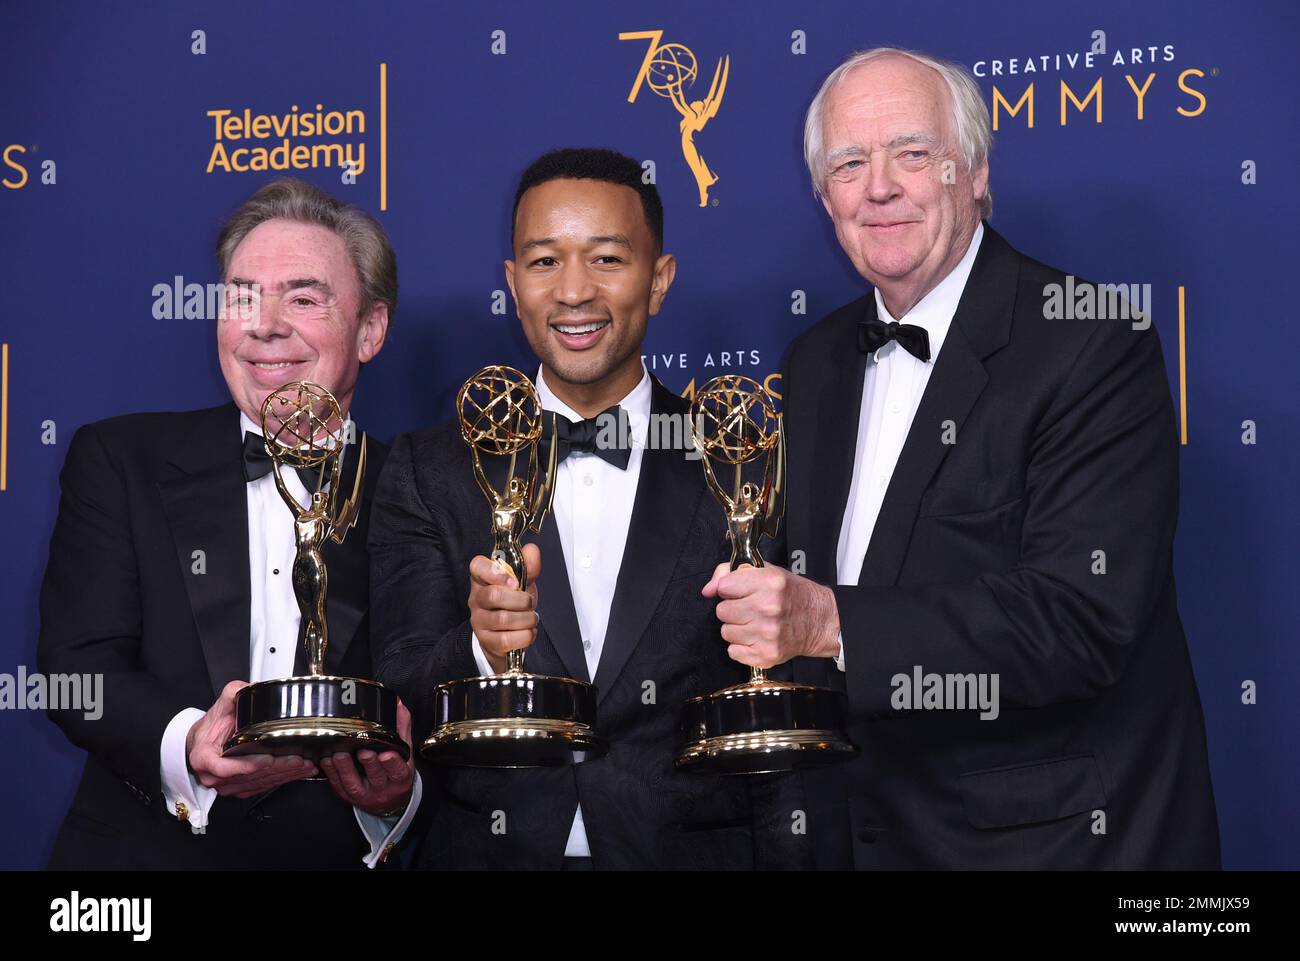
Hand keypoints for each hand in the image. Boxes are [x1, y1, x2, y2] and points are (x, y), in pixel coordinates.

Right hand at [186, 680, 317, 798]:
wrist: (201, 743)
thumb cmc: (209, 728)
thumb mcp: (220, 706)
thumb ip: (235, 694)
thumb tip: (253, 687)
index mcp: (204, 758)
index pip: (226, 767)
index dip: (249, 764)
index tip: (268, 758)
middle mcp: (214, 776)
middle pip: (249, 776)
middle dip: (278, 768)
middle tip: (299, 760)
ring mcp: (225, 785)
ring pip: (258, 783)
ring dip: (284, 775)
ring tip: (304, 766)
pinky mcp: (237, 789)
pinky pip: (260, 787)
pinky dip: (280, 780)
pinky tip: (295, 773)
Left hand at [320, 700, 415, 816]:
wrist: (389, 801)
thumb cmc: (395, 774)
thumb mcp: (405, 753)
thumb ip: (402, 728)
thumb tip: (398, 704)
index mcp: (399, 777)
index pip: (398, 771)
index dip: (392, 763)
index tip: (386, 754)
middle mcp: (383, 788)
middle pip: (376, 777)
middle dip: (369, 764)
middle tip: (362, 751)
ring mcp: (364, 794)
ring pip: (354, 783)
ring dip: (345, 769)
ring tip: (339, 755)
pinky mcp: (348, 796)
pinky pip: (338, 786)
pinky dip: (331, 774)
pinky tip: (327, 761)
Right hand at [468, 544, 540, 673]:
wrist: (506, 633)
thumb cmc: (513, 602)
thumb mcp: (522, 582)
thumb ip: (528, 566)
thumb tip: (532, 549)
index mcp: (483, 578)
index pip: (477, 566)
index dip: (495, 572)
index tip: (514, 582)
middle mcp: (476, 598)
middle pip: (494, 595)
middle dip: (521, 600)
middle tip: (530, 602)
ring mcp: (479, 621)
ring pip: (503, 619)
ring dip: (527, 619)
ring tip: (532, 618)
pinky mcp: (486, 640)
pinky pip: (507, 640)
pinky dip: (525, 636)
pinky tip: (528, 631)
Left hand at [702, 563, 840, 667]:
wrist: (820, 620)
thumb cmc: (792, 595)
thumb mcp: (767, 571)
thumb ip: (731, 572)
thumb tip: (708, 590)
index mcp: (769, 583)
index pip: (724, 587)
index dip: (729, 589)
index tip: (739, 591)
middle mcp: (768, 608)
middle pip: (722, 611)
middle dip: (732, 609)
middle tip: (749, 608)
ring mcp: (768, 633)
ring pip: (726, 632)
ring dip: (737, 628)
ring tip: (754, 623)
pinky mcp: (766, 654)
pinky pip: (733, 651)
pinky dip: (741, 646)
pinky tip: (756, 637)